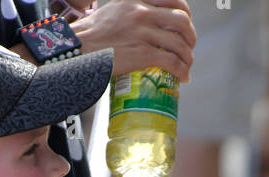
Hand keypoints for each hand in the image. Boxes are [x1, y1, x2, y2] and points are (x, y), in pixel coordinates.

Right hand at [71, 0, 196, 84]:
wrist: (77, 48)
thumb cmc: (91, 34)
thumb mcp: (114, 10)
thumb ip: (131, 11)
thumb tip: (144, 24)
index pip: (174, 0)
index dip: (186, 14)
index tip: (185, 26)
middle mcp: (143, 12)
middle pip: (181, 21)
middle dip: (190, 37)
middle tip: (189, 49)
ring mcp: (143, 33)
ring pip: (179, 44)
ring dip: (188, 57)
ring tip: (186, 67)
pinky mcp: (142, 54)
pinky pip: (171, 62)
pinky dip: (181, 71)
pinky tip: (182, 77)